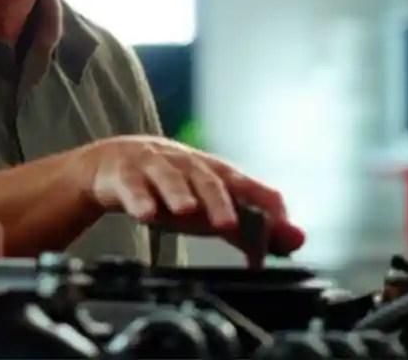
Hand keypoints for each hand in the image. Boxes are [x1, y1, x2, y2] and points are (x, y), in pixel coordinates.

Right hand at [78, 135, 305, 257]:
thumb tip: (294, 243)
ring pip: (169, 177)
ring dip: (179, 193)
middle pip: (208, 180)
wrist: (113, 163)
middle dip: (221, 202)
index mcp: (214, 173)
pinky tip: (146, 214)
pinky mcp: (124, 174)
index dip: (266, 209)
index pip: (248, 186)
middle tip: (229, 225)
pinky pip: (131, 187)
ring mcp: (154, 166)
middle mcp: (188, 165)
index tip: (280, 236)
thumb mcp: (209, 207)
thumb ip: (250, 229)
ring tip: (186, 211)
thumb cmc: (170, 188)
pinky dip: (139, 199)